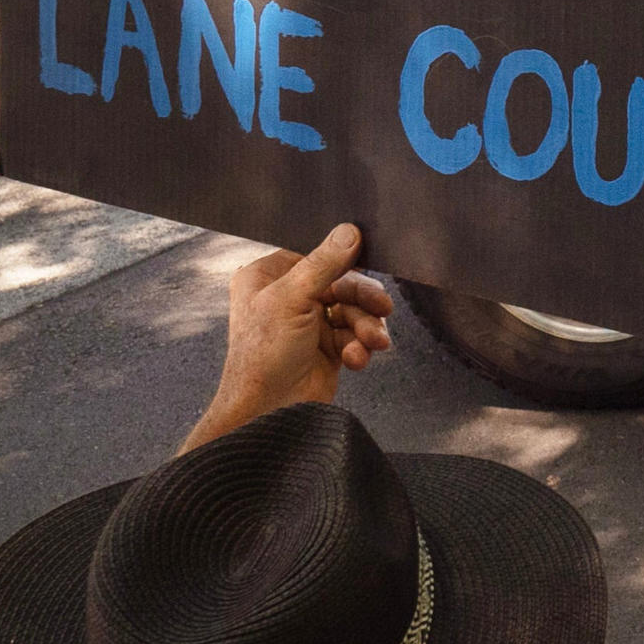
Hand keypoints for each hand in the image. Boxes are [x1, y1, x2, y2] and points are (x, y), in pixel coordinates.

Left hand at [191, 225, 390, 441]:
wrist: (268, 412)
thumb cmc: (262, 357)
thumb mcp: (292, 299)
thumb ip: (323, 264)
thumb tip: (349, 231)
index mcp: (267, 277)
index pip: (314, 256)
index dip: (342, 262)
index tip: (365, 264)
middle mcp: (287, 298)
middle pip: (341, 284)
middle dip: (363, 301)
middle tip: (381, 308)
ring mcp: (308, 324)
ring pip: (354, 311)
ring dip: (366, 327)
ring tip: (371, 343)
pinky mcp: (327, 348)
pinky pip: (355, 336)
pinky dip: (360, 347)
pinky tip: (356, 359)